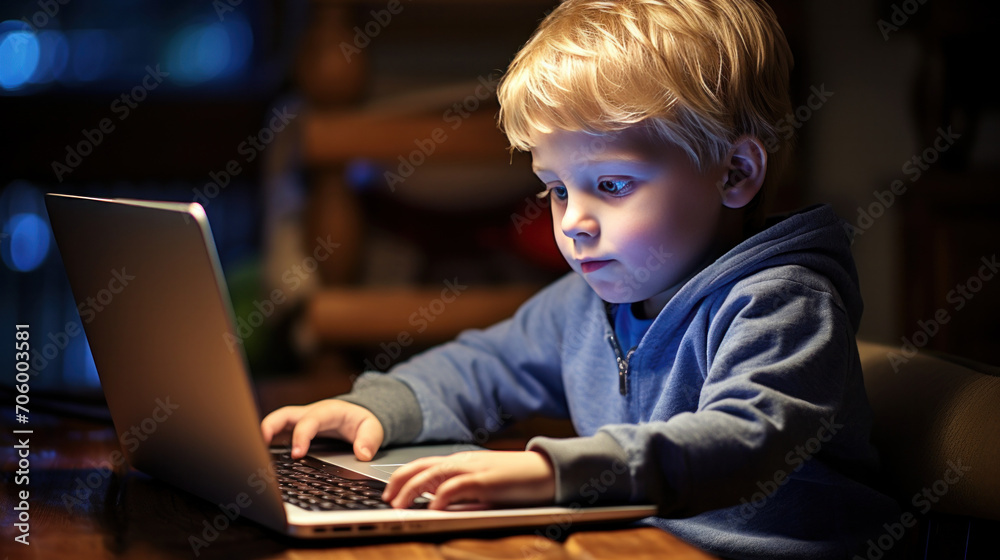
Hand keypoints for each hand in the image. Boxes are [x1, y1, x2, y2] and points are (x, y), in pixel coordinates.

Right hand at [260, 399, 383, 460]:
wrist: (361, 415)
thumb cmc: (363, 421)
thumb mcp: (373, 428)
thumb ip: (370, 440)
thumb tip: (362, 454)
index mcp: (328, 411)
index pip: (310, 420)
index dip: (301, 436)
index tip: (297, 454)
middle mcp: (311, 413)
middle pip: (284, 414)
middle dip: (270, 427)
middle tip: (259, 445)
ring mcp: (302, 421)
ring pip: (277, 422)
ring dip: (264, 434)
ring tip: (254, 453)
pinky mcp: (297, 429)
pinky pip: (279, 433)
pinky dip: (269, 441)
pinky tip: (262, 456)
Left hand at [382, 450, 555, 509]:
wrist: (546, 471)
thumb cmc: (516, 480)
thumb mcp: (482, 486)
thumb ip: (461, 492)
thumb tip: (438, 506)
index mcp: (460, 462)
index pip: (421, 465)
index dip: (401, 478)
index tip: (388, 492)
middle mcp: (462, 462)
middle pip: (420, 467)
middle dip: (398, 483)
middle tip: (386, 500)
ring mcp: (473, 469)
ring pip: (432, 474)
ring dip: (411, 490)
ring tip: (398, 505)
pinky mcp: (485, 480)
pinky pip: (457, 486)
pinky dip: (441, 497)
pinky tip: (432, 508)